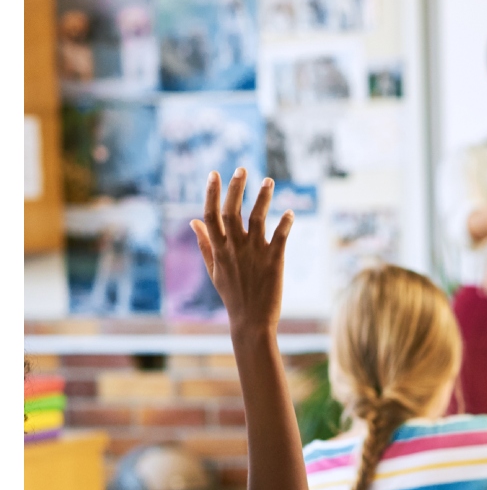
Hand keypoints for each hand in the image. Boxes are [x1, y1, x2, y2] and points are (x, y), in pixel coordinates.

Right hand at [189, 167, 292, 333]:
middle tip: (242, 169)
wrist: (251, 321)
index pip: (210, 214)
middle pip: (231, 211)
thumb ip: (205, 244)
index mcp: (218, 248)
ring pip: (256, 219)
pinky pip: (280, 237)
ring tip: (269, 180)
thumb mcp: (213, 269)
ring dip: (262, 198)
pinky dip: (285, 223)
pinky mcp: (274, 261)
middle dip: (236, 188)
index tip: (214, 173)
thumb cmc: (232, 294)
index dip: (211, 192)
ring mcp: (254, 253)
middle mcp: (234, 247)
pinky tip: (290, 212)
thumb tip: (194, 221)